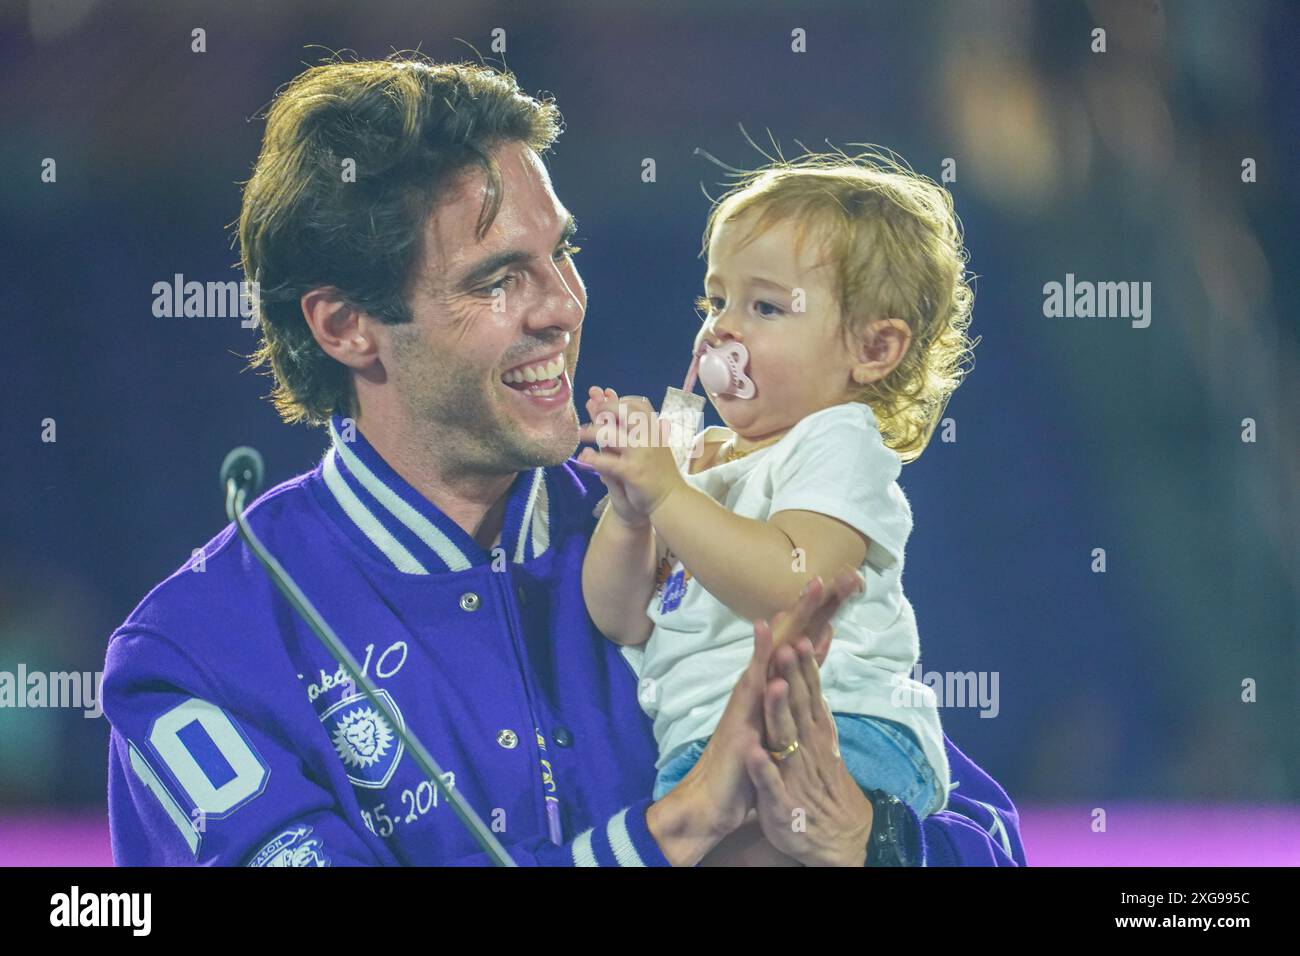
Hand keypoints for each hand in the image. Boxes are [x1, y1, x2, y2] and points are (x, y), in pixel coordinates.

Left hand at [577, 388, 682, 517]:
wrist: (671, 499)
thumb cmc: (656, 472)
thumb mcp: (647, 446)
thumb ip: (629, 429)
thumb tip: (607, 405)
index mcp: (654, 430)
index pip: (638, 404)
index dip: (619, 400)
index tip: (606, 403)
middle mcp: (650, 438)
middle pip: (626, 412)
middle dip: (605, 408)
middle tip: (591, 411)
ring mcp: (642, 454)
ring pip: (612, 435)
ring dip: (592, 432)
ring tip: (580, 434)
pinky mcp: (633, 472)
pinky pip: (608, 462)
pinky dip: (593, 458)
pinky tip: (584, 457)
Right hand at [646, 573, 855, 864]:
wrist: (711, 803)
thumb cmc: (745, 770)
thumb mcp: (777, 732)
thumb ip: (791, 700)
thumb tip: (808, 672)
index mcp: (774, 687)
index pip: (806, 645)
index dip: (828, 617)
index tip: (851, 588)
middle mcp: (762, 682)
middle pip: (796, 635)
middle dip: (821, 605)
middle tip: (847, 574)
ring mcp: (750, 694)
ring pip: (778, 646)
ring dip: (796, 616)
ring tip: (816, 585)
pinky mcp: (740, 712)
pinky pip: (752, 677)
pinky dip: (760, 651)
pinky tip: (766, 626)